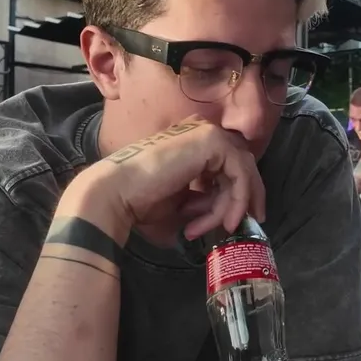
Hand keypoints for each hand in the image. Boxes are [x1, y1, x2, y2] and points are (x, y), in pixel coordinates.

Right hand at [76, 117, 265, 242]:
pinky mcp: (213, 141)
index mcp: (193, 142)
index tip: (232, 221)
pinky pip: (240, 174)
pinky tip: (222, 220)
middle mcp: (203, 131)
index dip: (235, 194)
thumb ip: (205, 200)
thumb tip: (224, 211)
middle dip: (243, 199)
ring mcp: (208, 133)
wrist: (118, 192)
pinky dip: (235, 200)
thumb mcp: (183, 202)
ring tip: (209, 228)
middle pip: (241, 165)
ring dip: (229, 206)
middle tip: (242, 225)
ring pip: (241, 173)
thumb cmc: (141, 200)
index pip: (229, 165)